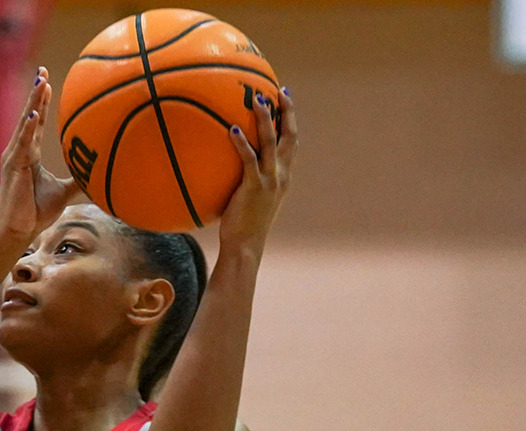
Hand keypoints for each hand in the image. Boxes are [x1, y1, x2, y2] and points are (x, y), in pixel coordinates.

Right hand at [0, 69, 81, 243]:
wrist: (18, 231)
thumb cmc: (36, 212)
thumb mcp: (63, 192)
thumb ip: (78, 180)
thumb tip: (98, 174)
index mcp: (30, 154)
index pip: (37, 122)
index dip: (42, 102)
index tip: (48, 81)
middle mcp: (19, 150)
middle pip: (30, 115)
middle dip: (37, 93)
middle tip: (43, 70)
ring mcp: (14, 157)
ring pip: (25, 124)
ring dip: (34, 103)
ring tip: (41, 83)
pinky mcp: (13, 167)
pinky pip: (22, 144)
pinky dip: (28, 129)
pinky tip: (34, 115)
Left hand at [219, 87, 295, 251]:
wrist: (246, 245)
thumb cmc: (245, 223)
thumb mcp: (254, 197)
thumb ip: (251, 178)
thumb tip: (234, 162)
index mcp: (284, 177)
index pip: (292, 143)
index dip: (291, 120)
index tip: (286, 99)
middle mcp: (281, 175)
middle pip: (289, 137)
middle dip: (287, 112)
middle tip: (280, 91)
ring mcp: (270, 181)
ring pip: (271, 143)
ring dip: (265, 120)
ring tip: (257, 100)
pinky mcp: (254, 187)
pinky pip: (249, 160)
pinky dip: (242, 144)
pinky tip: (233, 130)